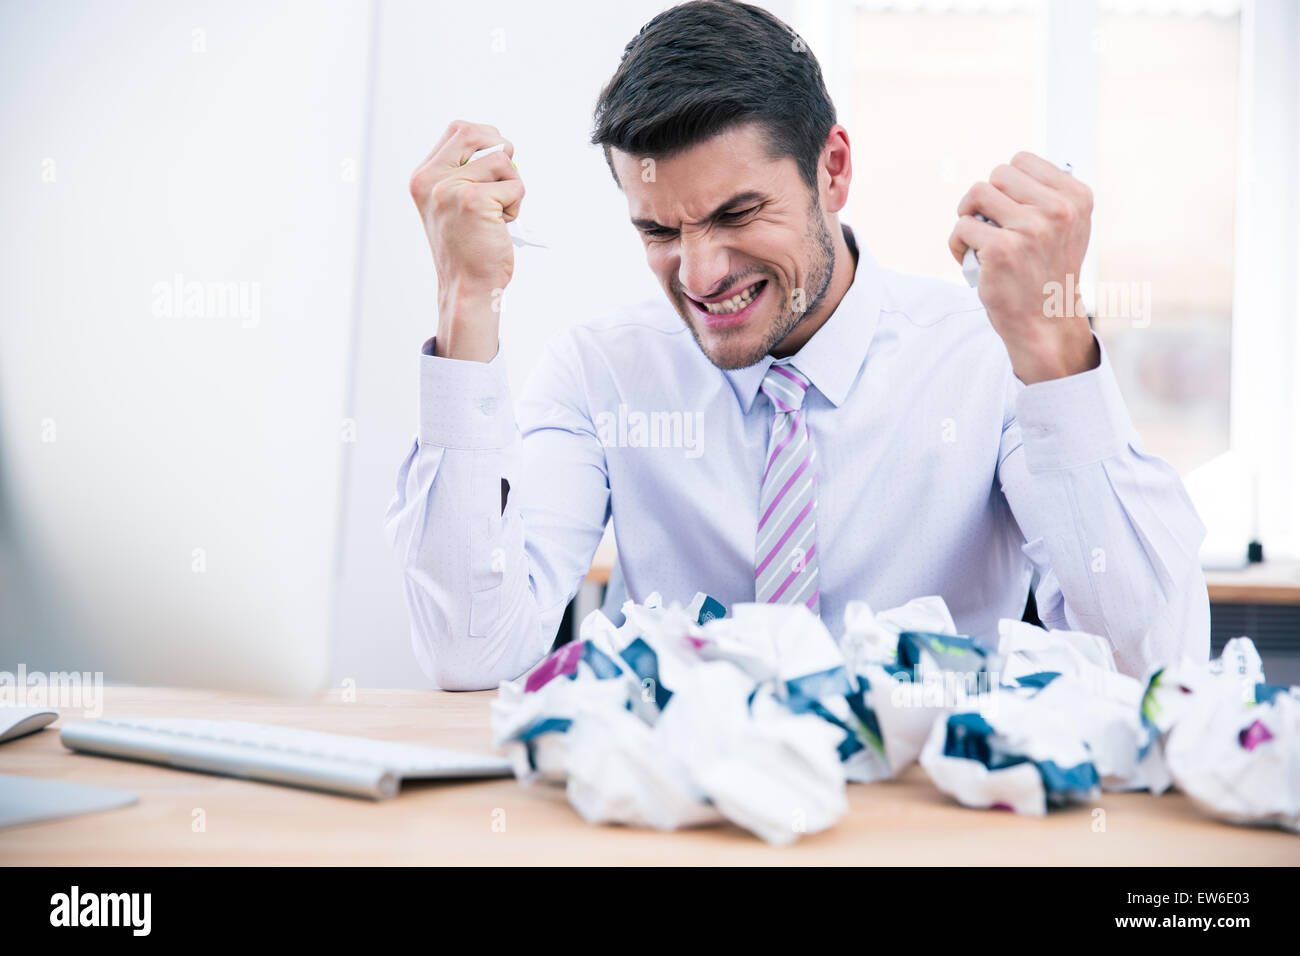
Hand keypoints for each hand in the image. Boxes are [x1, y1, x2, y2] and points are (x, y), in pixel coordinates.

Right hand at [409, 121, 524, 360]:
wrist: (466, 286)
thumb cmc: (468, 248)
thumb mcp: (452, 204)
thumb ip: (463, 172)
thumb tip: (498, 144)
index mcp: (424, 178)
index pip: (458, 130)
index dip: (485, 139)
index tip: (494, 162)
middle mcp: (431, 180)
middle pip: (477, 133)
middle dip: (501, 151)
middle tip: (505, 179)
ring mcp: (450, 189)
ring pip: (502, 160)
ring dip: (511, 186)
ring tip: (498, 213)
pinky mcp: (474, 201)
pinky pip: (514, 186)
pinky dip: (516, 205)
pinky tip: (501, 225)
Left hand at [948, 151, 1098, 383]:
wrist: (1046, 323)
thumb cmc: (1048, 273)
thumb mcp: (1069, 228)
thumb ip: (1049, 196)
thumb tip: (1014, 169)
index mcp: (1076, 198)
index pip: (1022, 161)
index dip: (1005, 183)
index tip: (1007, 208)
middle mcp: (1058, 210)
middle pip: (997, 174)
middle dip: (984, 198)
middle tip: (986, 223)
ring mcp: (1030, 229)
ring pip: (975, 194)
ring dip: (967, 215)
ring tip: (975, 238)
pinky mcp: (1002, 250)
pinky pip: (962, 227)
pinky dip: (957, 244)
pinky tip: (969, 259)